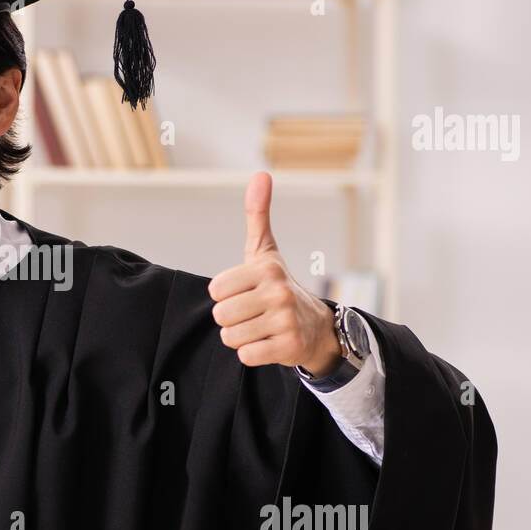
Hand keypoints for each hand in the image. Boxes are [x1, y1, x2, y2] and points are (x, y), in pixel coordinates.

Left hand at [207, 171, 339, 375]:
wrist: (315, 327)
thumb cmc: (278, 286)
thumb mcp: (265, 251)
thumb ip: (257, 215)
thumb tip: (261, 174)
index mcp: (266, 268)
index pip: (215, 290)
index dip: (224, 295)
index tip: (243, 292)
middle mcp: (278, 292)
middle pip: (221, 316)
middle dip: (231, 319)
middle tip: (251, 313)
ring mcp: (285, 321)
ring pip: (230, 337)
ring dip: (240, 337)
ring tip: (259, 327)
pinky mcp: (288, 347)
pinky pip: (246, 355)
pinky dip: (252, 353)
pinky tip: (267, 342)